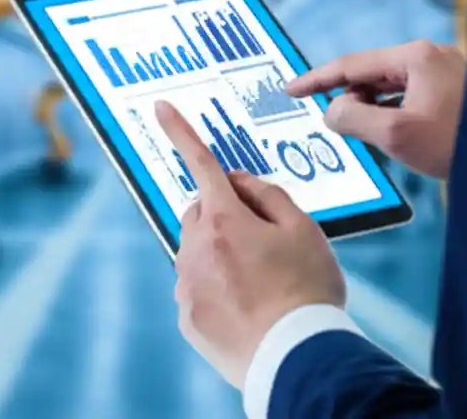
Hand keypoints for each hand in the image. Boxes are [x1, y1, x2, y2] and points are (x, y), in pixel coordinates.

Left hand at [156, 101, 344, 388]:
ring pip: (197, 253)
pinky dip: (217, 290)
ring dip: (220, 255)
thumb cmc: (307, 291)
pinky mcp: (187, 319)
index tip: (159, 107)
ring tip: (263, 284)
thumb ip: (268, 196)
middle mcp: (194, 249)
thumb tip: (239, 184)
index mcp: (224, 220)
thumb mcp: (304, 231)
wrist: (296, 359)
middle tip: (263, 241)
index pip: (201, 164)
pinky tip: (249, 308)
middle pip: (200, 214)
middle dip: (222, 215)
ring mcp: (187, 286)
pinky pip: (197, 289)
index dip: (181, 132)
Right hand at [286, 40, 465, 178]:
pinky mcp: (455, 90)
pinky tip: (390, 132)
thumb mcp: (395, 135)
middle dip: (350, 99)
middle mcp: (431, 56)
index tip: (291, 90)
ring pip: (391, 87)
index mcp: (415, 57)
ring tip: (368, 135)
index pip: (352, 65)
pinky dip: (392, 112)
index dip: (316, 79)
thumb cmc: (459, 144)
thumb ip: (353, 119)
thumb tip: (332, 110)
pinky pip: (410, 96)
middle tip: (338, 127)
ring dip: (372, 109)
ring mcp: (446, 71)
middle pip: (371, 74)